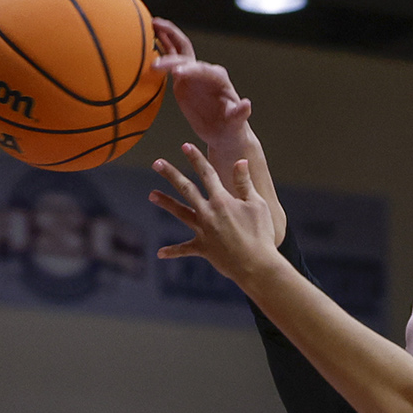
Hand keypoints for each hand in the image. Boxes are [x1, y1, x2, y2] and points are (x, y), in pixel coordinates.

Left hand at [150, 145, 277, 282]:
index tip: (185, 146)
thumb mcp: (257, 205)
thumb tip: (240, 161)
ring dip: (166, 203)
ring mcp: (203, 231)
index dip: (195, 159)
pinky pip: (185, 249)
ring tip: (151, 195)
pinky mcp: (203, 249)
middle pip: (186, 189)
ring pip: (180, 213)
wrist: (257, 265)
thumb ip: (244, 183)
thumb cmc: (261, 234)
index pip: (206, 174)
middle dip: (171, 174)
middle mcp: (208, 213)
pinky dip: (173, 251)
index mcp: (222, 200)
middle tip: (157, 163)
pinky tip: (160, 253)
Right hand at [153, 19, 252, 148]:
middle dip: (172, 57)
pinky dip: (163, 46)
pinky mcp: (183, 79)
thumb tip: (246, 105)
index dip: (190, 71)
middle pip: (187, 59)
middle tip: (155, 62)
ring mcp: (193, 74)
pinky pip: (173, 59)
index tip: (176, 75)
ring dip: (167, 36)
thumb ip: (239, 114)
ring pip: (180, 50)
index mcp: (218, 79)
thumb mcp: (236, 123)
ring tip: (153, 23)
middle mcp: (205, 72)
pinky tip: (152, 35)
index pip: (202, 70)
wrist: (224, 132)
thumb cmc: (231, 128)